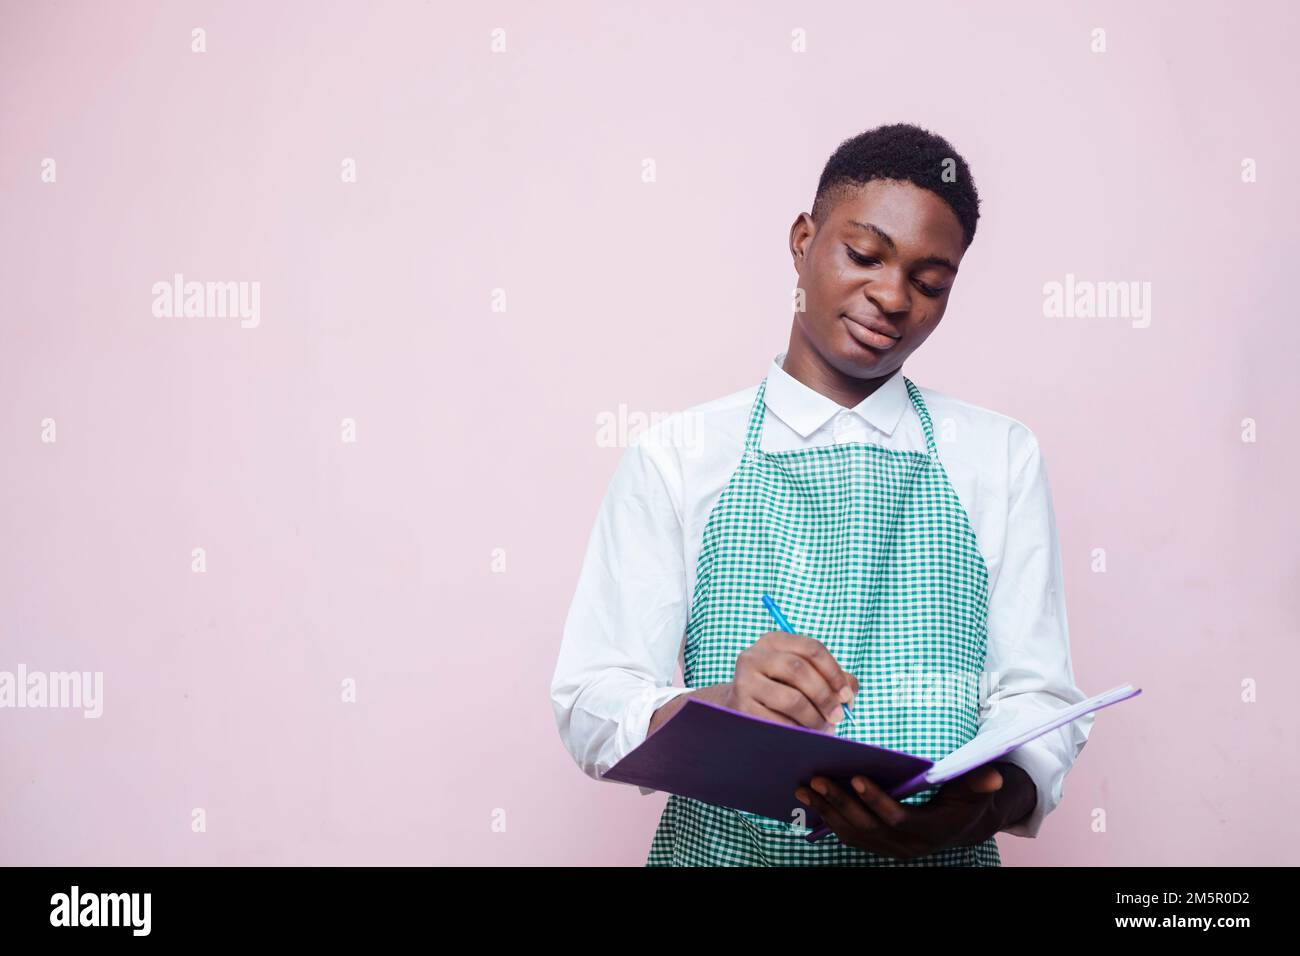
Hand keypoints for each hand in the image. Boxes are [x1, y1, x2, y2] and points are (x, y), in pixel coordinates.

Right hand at [723, 631, 859, 732]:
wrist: (740, 707)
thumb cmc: (780, 689)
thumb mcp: (802, 676)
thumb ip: (831, 679)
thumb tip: (850, 694)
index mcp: (773, 642)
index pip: (811, 648)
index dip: (834, 672)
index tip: (847, 695)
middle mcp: (754, 656)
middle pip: (799, 669)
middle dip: (825, 696)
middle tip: (839, 716)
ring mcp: (744, 681)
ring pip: (791, 699)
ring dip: (814, 718)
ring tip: (824, 728)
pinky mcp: (740, 707)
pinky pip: (779, 722)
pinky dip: (798, 731)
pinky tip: (805, 735)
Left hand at [793, 761, 1036, 858]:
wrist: (962, 825)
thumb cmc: (967, 800)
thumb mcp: (977, 790)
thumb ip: (980, 783)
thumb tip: (992, 776)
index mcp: (931, 830)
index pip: (898, 818)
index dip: (876, 800)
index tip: (856, 776)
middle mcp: (908, 846)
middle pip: (867, 827)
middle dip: (839, 802)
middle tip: (815, 779)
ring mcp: (891, 849)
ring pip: (853, 833)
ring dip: (826, 811)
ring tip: (803, 788)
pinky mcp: (878, 846)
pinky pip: (849, 835)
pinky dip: (828, 818)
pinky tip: (810, 800)